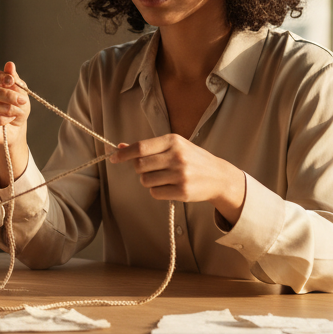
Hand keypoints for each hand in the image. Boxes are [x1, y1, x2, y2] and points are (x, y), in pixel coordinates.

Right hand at [0, 61, 30, 185]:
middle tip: (22, 100)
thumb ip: (14, 79)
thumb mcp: (20, 93)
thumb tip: (10, 64)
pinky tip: (10, 119)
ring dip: (5, 107)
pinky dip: (0, 119)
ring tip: (17, 111)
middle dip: (6, 94)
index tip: (11, 81)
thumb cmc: (17, 108)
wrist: (16, 130)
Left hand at [114, 135, 246, 225]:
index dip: (124, 154)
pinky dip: (157, 191)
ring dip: (148, 181)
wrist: (219, 176)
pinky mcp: (182, 192)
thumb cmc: (192, 159)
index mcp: (173, 141)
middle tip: (150, 169)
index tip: (114, 158)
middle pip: (139, 166)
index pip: (140, 147)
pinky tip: (170, 186)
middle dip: (139, 169)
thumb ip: (148, 147)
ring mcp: (180, 175)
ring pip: (145, 181)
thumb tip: (120, 147)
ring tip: (164, 177)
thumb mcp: (174, 146)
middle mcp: (177, 156)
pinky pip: (155, 193)